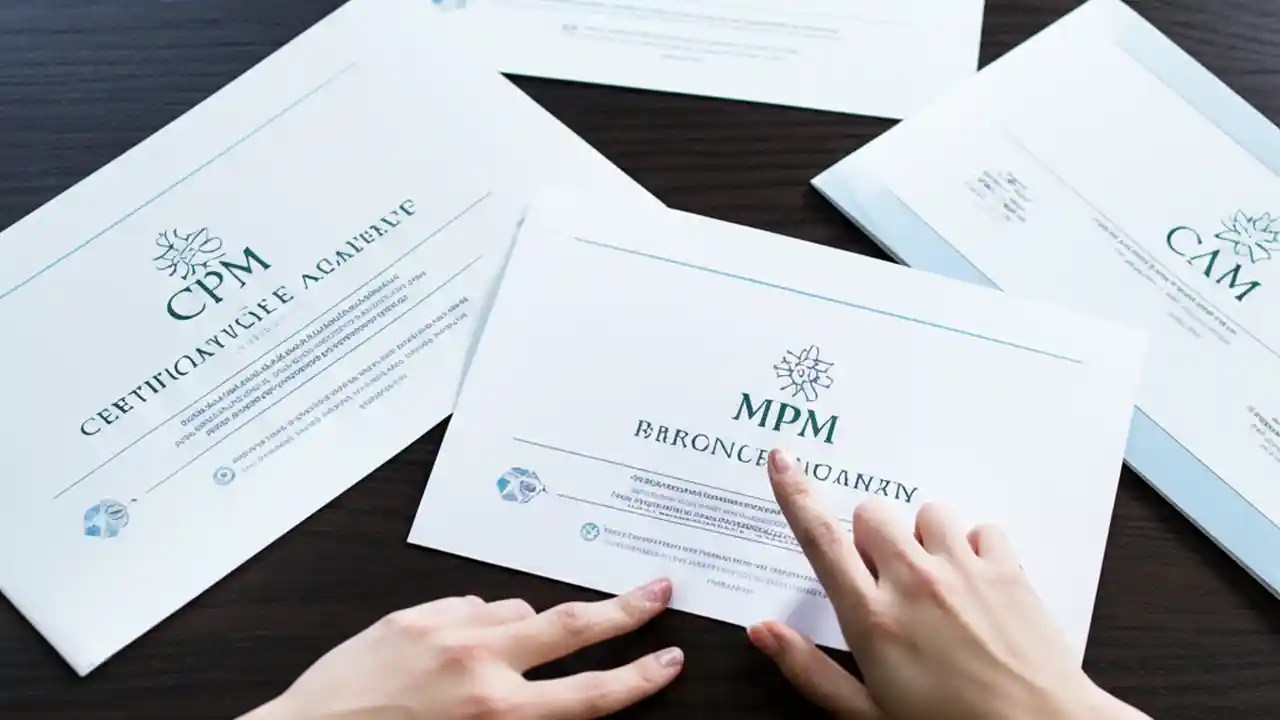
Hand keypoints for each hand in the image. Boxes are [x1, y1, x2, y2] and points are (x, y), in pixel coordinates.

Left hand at [244, 579, 681, 719]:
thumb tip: (547, 694)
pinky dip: (476, 621)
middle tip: (657, 590)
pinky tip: (460, 644)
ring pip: (516, 610)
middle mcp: (479, 665)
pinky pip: (467, 604)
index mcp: (498, 714)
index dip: (639, 677)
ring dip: (527, 627)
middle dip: (624, 608)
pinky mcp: (413, 614)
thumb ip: (518, 715)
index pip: (591, 693)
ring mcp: (445, 631)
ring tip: (511, 650)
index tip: (667, 658)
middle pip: (573, 625)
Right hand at [749, 449, 1148, 719]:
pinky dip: (974, 548)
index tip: (782, 462)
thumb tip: (762, 631)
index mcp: (871, 617)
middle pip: (873, 513)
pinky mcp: (1006, 568)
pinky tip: (977, 585)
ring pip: (926, 511)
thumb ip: (811, 669)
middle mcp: (913, 582)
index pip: (820, 540)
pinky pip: (980, 526)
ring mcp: (962, 570)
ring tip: (938, 581)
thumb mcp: (869, 714)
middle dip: (871, 535)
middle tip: (885, 576)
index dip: (795, 496)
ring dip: (925, 537)